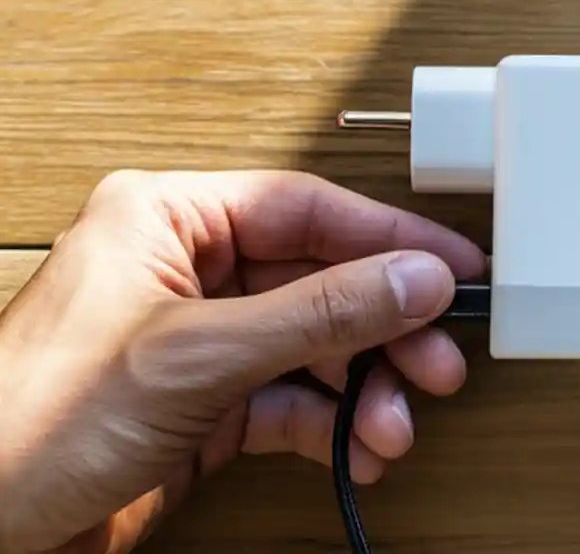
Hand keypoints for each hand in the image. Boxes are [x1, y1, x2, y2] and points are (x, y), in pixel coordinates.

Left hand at [0, 170, 486, 553]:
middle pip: (321, 282)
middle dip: (383, 331)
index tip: (454, 268)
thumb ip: (320, 314)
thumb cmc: (30, 426)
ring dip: (364, 390)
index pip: (307, 210)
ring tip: (393, 427)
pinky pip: (294, 401)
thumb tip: (415, 278)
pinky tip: (358, 450)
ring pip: (316, 347)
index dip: (389, 240)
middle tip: (436, 363)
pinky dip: (332, 427)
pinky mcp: (206, 404)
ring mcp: (200, 341)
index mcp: (166, 220)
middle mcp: (187, 273)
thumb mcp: (196, 357)